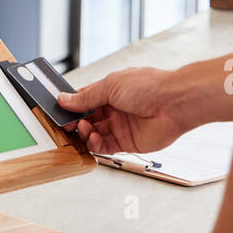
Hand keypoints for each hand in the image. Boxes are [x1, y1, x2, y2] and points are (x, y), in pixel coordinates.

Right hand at [57, 67, 189, 154]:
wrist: (173, 104)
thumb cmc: (149, 87)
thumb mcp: (110, 86)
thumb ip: (86, 97)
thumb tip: (65, 99)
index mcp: (110, 91)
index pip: (85, 99)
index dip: (71, 105)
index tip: (59, 110)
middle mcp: (115, 109)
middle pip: (87, 118)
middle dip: (74, 121)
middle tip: (65, 124)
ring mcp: (120, 126)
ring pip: (93, 133)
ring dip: (84, 133)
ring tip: (82, 128)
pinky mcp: (127, 142)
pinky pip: (104, 146)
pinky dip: (94, 144)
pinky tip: (92, 138)